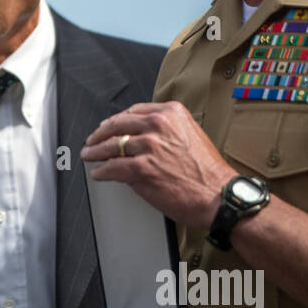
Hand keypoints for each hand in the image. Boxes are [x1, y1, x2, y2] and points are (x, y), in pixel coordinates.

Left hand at [80, 101, 232, 228]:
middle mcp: (158, 125)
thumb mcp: (190, 135)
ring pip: (111, 146)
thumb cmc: (208, 171)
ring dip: (95, 152)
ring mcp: (148, 146)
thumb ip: (166, 131)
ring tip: (89, 155)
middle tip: (91, 140)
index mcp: (171, 113)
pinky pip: (112, 168)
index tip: (108, 125)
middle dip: (100, 134)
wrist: (218, 195)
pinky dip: (101, 171)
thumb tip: (140, 137)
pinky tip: (98, 173)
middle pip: (117, 125)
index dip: (116, 120)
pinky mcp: (141, 169)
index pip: (133, 111)